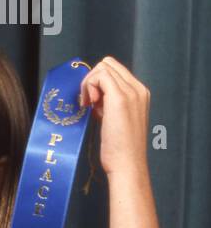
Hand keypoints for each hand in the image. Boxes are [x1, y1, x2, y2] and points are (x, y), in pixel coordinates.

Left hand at [79, 56, 150, 177]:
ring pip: (103, 67)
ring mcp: (131, 92)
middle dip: (92, 79)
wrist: (127, 163)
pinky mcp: (120, 98)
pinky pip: (100, 76)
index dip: (97, 82)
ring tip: (89, 106)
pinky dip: (89, 86)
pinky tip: (88, 105)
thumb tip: (92, 93)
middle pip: (107, 64)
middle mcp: (138, 89)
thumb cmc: (118, 147)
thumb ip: (107, 103)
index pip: (114, 70)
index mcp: (139, 93)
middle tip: (88, 102)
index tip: (92, 102)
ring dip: (89, 84)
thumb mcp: (114, 118)